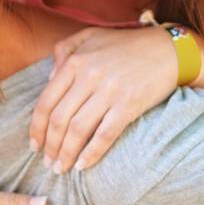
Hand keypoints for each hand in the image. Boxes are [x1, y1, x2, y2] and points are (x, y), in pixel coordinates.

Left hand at [28, 25, 181, 171]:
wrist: (169, 49)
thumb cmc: (127, 45)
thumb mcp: (90, 36)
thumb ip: (64, 51)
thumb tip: (49, 79)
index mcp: (75, 61)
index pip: (46, 102)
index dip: (36, 128)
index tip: (34, 146)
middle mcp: (89, 76)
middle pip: (59, 120)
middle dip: (50, 146)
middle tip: (47, 163)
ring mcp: (109, 91)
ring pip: (78, 130)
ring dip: (66, 154)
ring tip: (61, 168)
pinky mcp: (129, 104)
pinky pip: (104, 135)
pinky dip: (91, 153)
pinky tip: (82, 166)